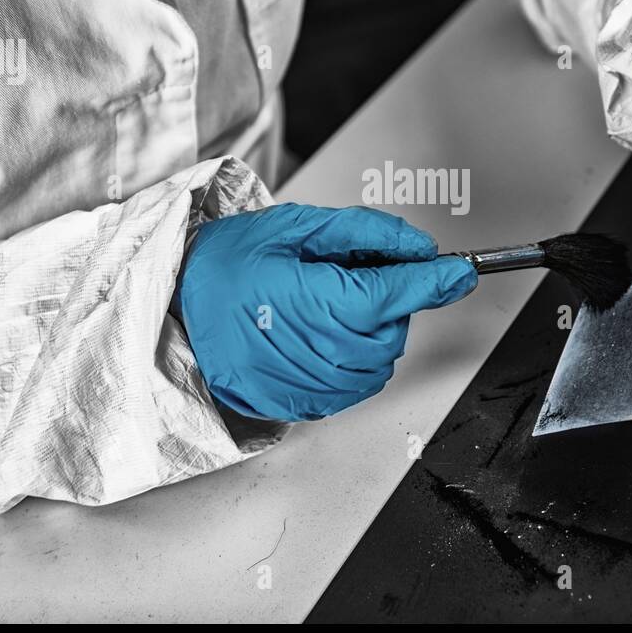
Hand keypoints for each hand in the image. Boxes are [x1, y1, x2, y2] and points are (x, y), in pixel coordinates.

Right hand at [177, 203, 477, 420]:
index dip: (434, 282)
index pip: (396, 295)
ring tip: (325, 304)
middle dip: (388, 301)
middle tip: (346, 275)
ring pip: (379, 359)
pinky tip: (319, 334)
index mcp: (314, 300)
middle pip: (391, 329)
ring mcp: (309, 385)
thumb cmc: (225, 265)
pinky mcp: (303, 405)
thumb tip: (419, 248)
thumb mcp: (296, 227)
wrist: (170, 308)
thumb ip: (366, 234)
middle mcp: (316, 351)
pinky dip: (354, 358)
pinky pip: (356, 384)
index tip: (461, 271)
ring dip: (372, 331)